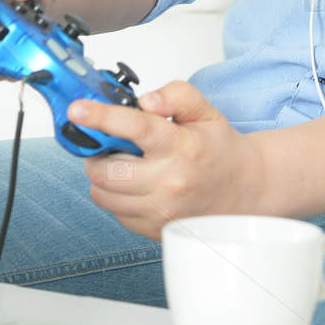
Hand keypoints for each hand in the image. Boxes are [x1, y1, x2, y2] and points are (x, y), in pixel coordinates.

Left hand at [72, 80, 271, 239]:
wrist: (247, 189)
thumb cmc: (219, 150)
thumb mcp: (204, 111)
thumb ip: (175, 95)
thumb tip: (145, 101)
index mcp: (181, 147)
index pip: (134, 128)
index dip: (100, 117)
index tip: (77, 109)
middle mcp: (170, 181)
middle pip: (106, 170)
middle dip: (95, 154)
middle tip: (104, 145)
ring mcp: (162, 210)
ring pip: (104, 195)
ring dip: (103, 177)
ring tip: (121, 165)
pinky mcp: (157, 229)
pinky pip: (116, 214)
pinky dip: (116, 198)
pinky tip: (134, 186)